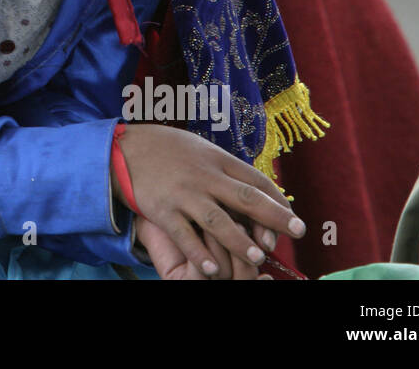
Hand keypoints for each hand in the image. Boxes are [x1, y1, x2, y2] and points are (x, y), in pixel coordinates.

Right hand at [117, 124, 302, 276]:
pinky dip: (198, 253)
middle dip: (274, 217)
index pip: (256, 180)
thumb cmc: (165, 149)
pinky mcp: (162, 210)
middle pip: (245, 198)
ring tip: (256, 259)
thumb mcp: (200, 149)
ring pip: (217, 220)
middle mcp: (204, 177)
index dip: (278, 202)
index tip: (294, 220)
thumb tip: (254, 188)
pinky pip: (184, 235)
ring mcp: (183, 194)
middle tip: (296, 233)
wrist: (122, 147)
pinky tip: (211, 269)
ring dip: (238, 241)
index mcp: (217, 160)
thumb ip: (224, 168)